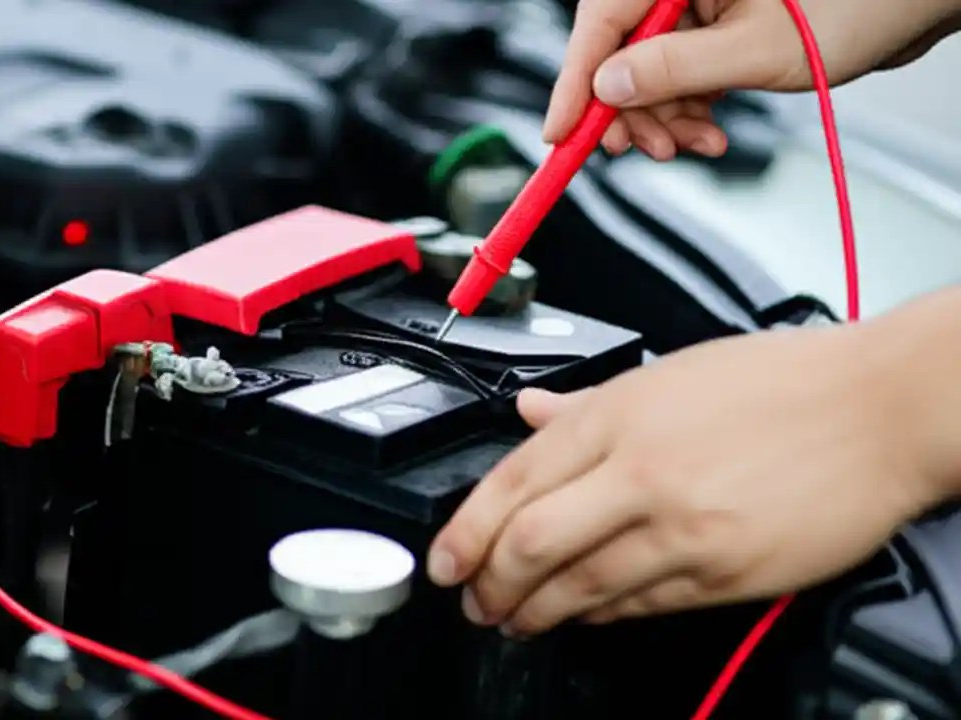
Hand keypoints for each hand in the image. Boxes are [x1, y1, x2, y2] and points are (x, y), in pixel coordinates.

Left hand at [426, 323, 948, 635]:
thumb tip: (530, 411)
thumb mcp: (670, 370)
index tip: (445, 560)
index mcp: (619, 415)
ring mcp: (683, 528)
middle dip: (490, 584)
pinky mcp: (723, 571)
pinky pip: (642, 604)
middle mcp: (641, 473)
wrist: (878, 409)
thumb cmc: (780, 381)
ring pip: (583, 586)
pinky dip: (601, 614)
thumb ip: (588, 400)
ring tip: (515, 619)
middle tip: (474, 601)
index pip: (514, 482)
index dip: (466, 530)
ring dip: (537, 610)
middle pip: (533, 544)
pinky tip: (583, 615)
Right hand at [545, 0, 960, 159]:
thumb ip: (673, 69)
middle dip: (630, 110)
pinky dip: (686, 110)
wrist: (910, 6)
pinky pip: (675, 74)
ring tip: (700, 144)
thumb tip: (607, 88)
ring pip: (646, 72)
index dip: (575, 81)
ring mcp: (696, 3)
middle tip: (647, 151)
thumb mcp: (754, 50)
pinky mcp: (711, 26)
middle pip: (618, 51)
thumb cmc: (853, 7)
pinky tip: (709, 131)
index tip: (559, 132)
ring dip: (664, 119)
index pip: (603, 20)